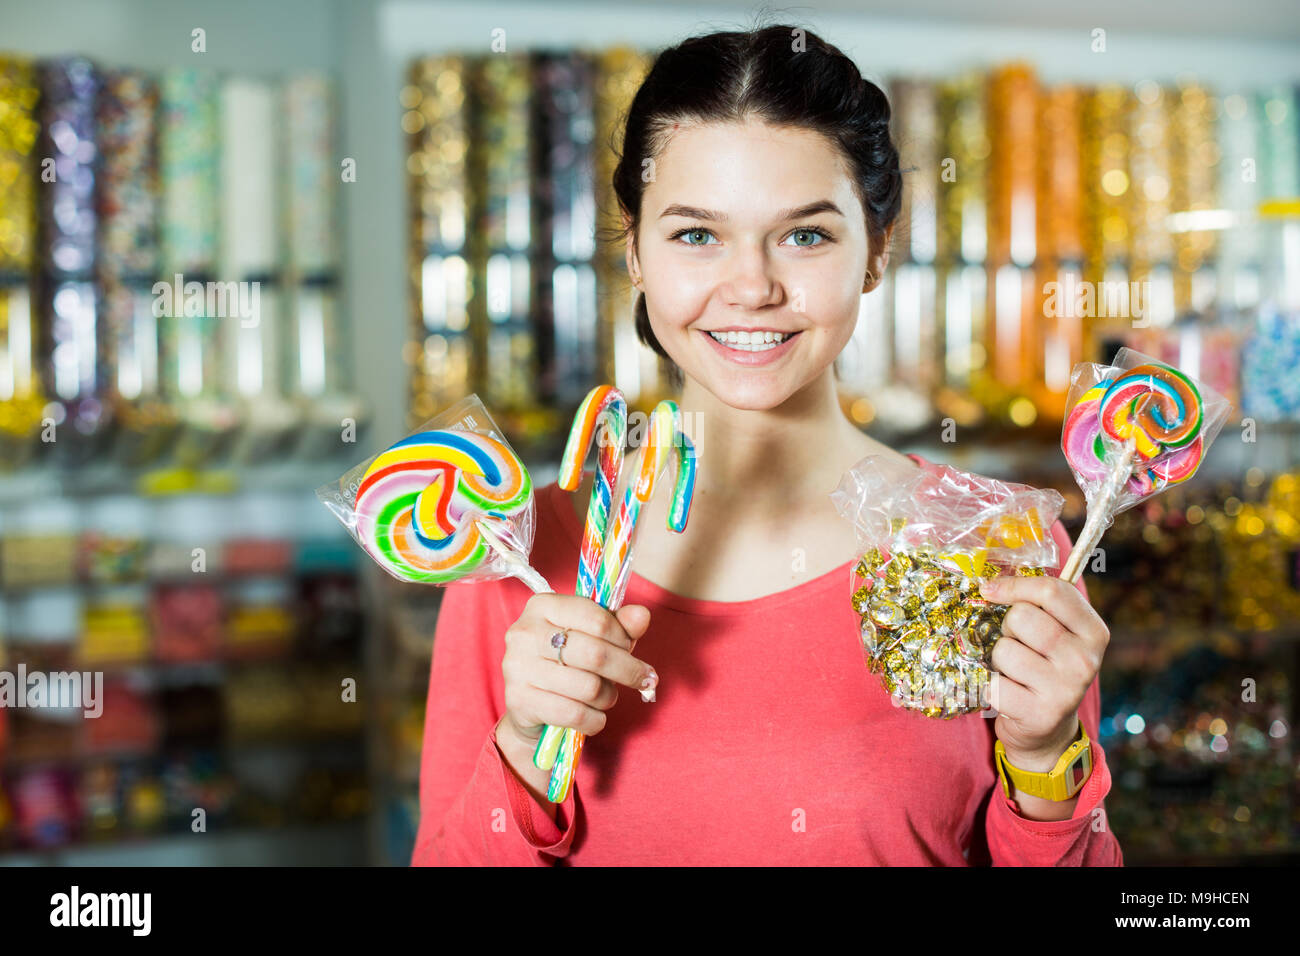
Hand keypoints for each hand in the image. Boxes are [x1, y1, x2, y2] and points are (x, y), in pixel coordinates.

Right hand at [499, 594, 654, 748]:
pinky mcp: (519, 701)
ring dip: (608, 697)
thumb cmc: (566, 661)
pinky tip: (595, 716)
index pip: (597, 620)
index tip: (632, 649)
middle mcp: (525, 632)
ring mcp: (518, 667)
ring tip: (607, 696)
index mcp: (542, 605)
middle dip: (627, 670)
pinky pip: (574, 714)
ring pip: (588, 687)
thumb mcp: (593, 636)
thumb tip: (642, 615)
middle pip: (595, 654)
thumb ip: (619, 624)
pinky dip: (594, 720)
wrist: (527, 703)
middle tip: (643, 678)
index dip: (623, 638)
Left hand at [981, 575, 1109, 770]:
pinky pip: (993, 683)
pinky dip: (990, 686)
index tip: (990, 591)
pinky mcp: (1040, 713)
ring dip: (997, 659)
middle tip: (1016, 645)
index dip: (1013, 586)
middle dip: (1006, 628)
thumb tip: (988, 580)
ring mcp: (1066, 689)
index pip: (1052, 591)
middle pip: (1022, 617)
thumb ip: (1036, 604)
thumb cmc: (1043, 668)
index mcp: (1094, 632)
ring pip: (1004, 649)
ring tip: (1013, 672)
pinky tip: (1009, 693)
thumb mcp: (1055, 633)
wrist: (1046, 730)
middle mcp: (1085, 660)